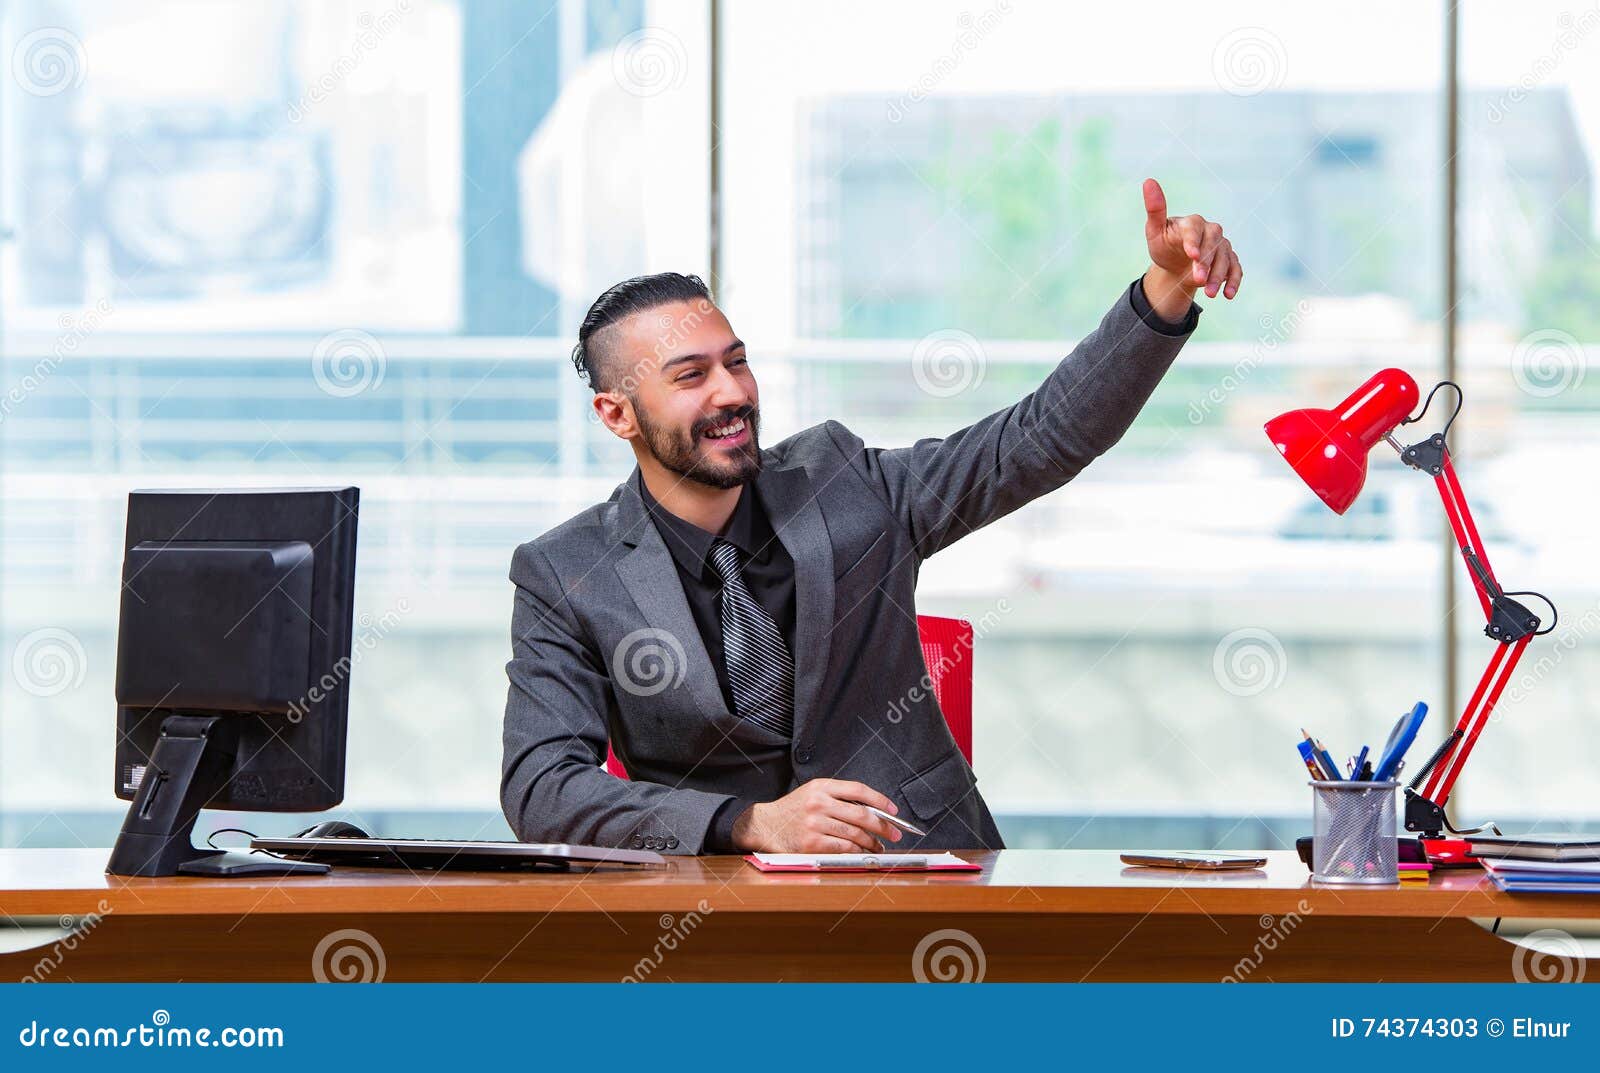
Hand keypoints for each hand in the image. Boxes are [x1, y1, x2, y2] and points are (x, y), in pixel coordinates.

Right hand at [731, 778, 904, 852]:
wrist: (764, 824)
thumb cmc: (793, 810)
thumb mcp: (813, 793)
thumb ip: (838, 798)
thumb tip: (874, 811)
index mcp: (821, 786)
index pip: (858, 790)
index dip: (880, 801)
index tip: (894, 811)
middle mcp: (818, 802)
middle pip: (862, 814)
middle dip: (883, 827)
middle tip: (895, 834)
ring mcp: (815, 823)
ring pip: (855, 834)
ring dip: (872, 843)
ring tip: (879, 847)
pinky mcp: (811, 843)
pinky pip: (843, 848)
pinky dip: (856, 852)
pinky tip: (862, 853)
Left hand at [1142, 177, 1241, 306]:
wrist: (1175, 262)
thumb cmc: (1164, 243)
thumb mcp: (1154, 230)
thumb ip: (1155, 209)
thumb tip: (1149, 181)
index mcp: (1192, 222)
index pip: (1195, 230)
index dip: (1194, 242)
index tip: (1191, 255)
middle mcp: (1211, 231)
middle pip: (1213, 245)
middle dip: (1206, 263)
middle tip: (1197, 279)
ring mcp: (1222, 245)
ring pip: (1226, 258)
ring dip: (1219, 276)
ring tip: (1209, 293)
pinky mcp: (1229, 259)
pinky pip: (1236, 268)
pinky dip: (1234, 281)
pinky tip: (1228, 294)